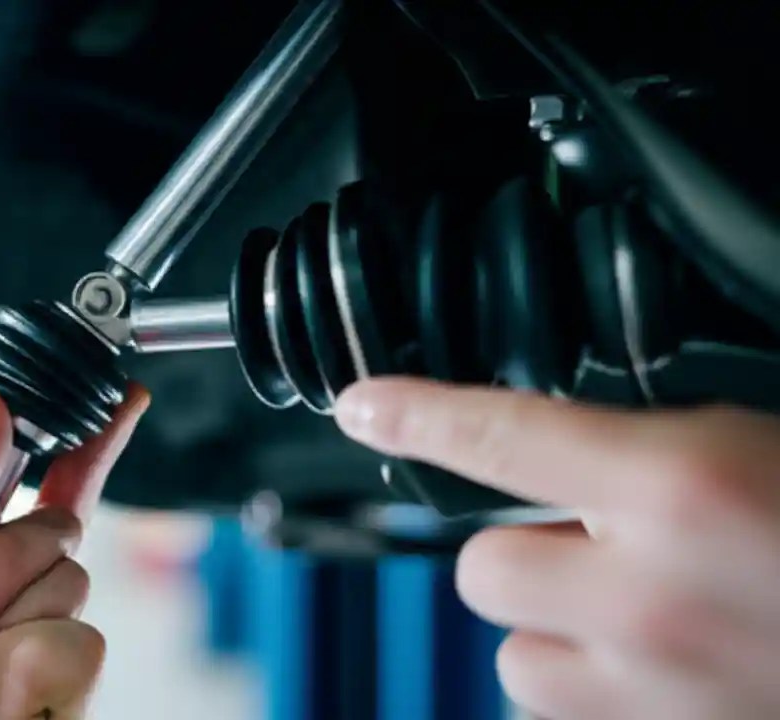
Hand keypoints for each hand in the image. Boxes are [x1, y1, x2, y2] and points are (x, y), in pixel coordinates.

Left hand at [335, 378, 779, 719]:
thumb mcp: (751, 447)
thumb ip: (645, 452)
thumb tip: (555, 454)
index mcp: (675, 486)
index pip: (499, 434)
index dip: (416, 412)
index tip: (362, 405)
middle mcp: (645, 593)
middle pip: (481, 571)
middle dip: (528, 554)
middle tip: (602, 544)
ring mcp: (652, 687)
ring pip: (515, 655)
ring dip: (557, 630)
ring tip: (643, 613)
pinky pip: (563, 710)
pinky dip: (592, 686)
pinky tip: (662, 665)